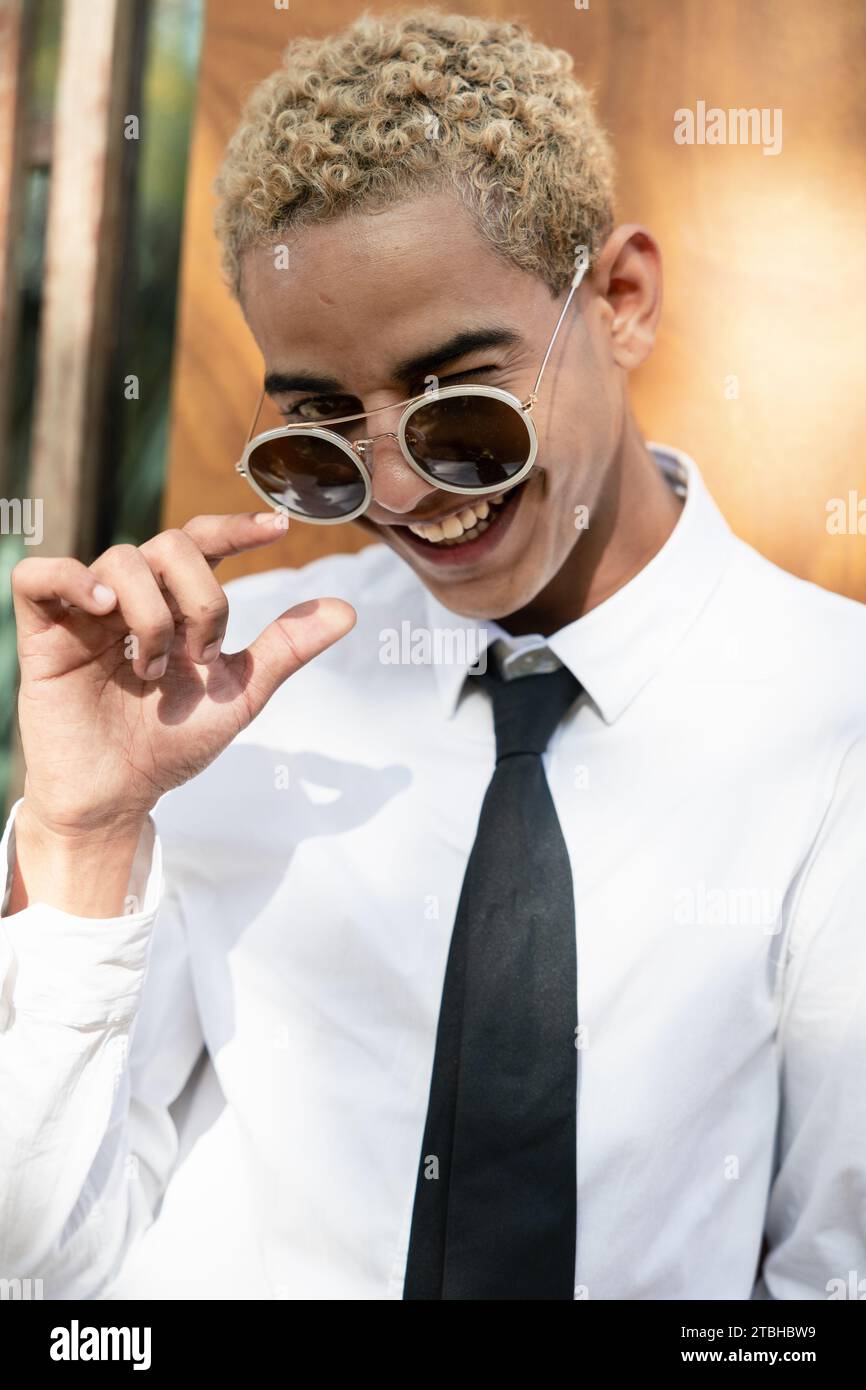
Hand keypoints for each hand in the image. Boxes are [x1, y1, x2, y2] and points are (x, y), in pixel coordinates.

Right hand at [11, 512, 355, 838]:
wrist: (120, 797)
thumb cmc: (171, 743)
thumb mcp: (239, 694)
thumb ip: (285, 649)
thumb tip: (348, 610)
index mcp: (175, 605)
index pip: (203, 543)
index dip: (237, 528)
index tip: (280, 528)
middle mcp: (132, 598)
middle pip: (169, 544)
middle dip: (200, 597)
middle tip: (201, 654)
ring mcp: (86, 613)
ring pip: (119, 560)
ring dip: (151, 615)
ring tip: (152, 670)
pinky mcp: (43, 635)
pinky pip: (39, 576)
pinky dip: (71, 579)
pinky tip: (101, 610)